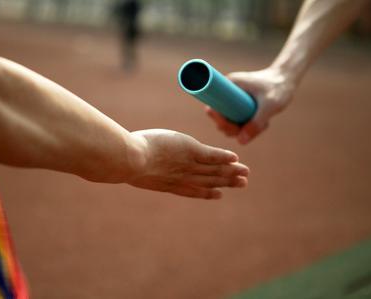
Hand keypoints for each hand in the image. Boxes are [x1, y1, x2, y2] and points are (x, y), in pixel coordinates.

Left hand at [127, 129, 248, 199]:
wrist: (129, 160)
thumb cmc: (125, 165)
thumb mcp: (134, 172)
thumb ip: (142, 171)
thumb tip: (133, 170)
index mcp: (170, 185)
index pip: (193, 190)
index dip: (209, 193)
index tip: (219, 195)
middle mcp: (182, 177)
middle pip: (210, 180)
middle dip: (227, 182)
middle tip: (243, 184)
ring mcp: (187, 164)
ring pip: (214, 169)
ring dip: (231, 171)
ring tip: (245, 174)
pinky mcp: (190, 150)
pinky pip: (211, 155)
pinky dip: (224, 157)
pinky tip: (235, 158)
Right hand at [206, 67, 296, 143]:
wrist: (287, 78)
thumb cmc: (278, 87)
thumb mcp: (269, 105)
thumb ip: (256, 123)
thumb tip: (240, 141)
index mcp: (228, 85)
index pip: (213, 105)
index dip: (219, 119)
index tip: (233, 126)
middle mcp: (227, 92)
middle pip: (220, 117)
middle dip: (233, 128)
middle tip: (252, 128)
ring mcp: (233, 100)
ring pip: (230, 122)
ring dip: (243, 129)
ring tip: (263, 124)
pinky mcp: (239, 105)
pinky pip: (238, 120)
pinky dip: (249, 127)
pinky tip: (264, 123)